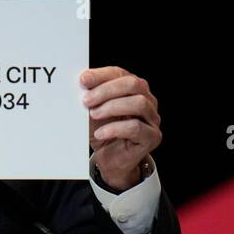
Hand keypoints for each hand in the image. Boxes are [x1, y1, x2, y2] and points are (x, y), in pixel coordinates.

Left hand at [80, 66, 161, 191]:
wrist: (110, 160)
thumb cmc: (103, 132)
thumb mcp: (92, 111)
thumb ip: (90, 97)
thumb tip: (81, 84)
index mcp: (133, 89)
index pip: (120, 73)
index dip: (101, 75)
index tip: (83, 80)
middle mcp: (147, 100)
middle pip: (134, 84)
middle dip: (107, 90)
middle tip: (86, 100)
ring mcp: (152, 119)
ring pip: (139, 103)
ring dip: (112, 107)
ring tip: (94, 114)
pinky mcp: (152, 137)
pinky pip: (136, 128)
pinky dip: (114, 128)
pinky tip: (100, 133)